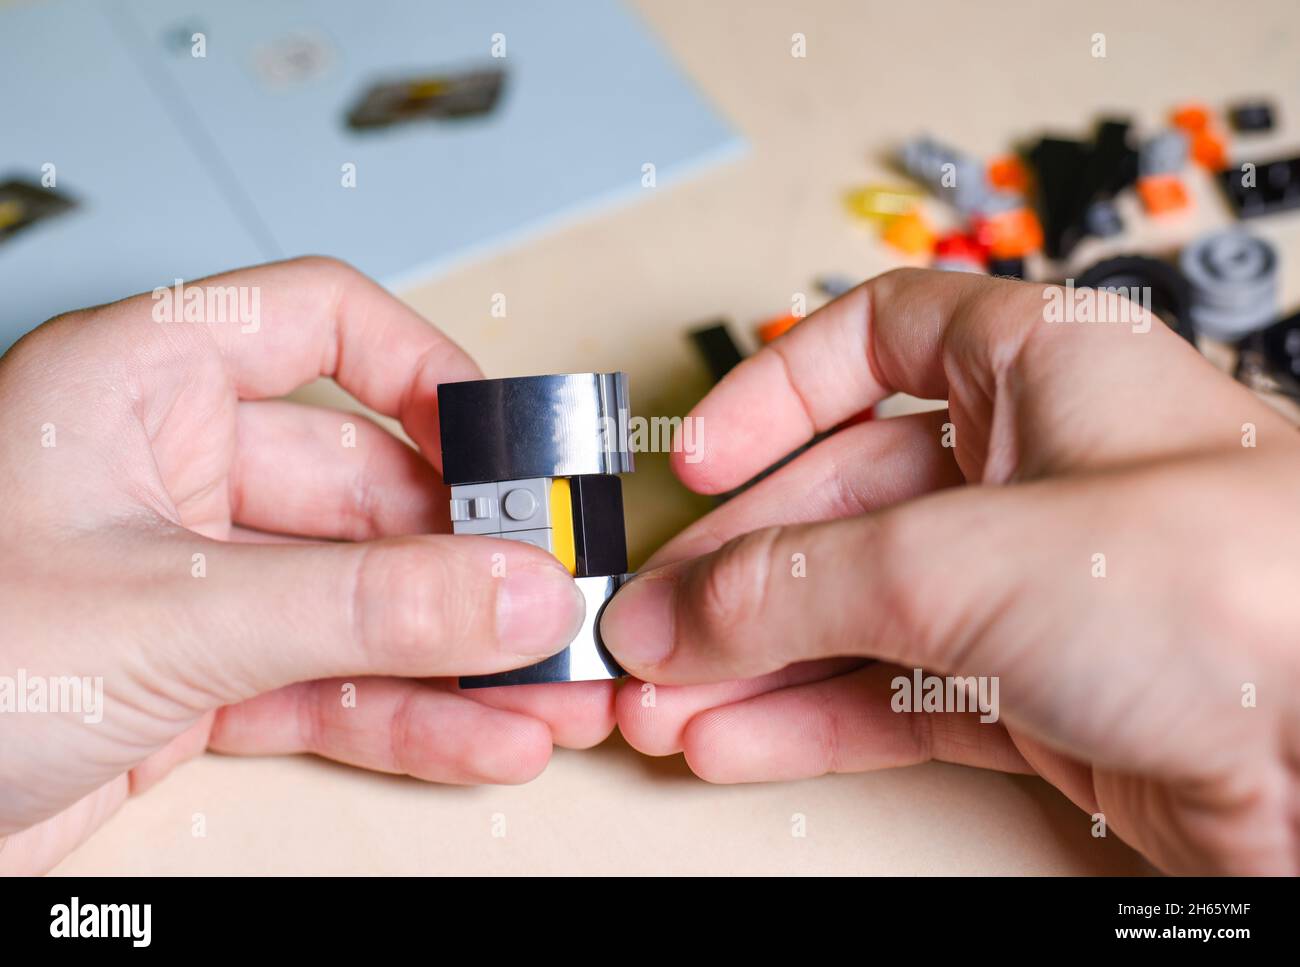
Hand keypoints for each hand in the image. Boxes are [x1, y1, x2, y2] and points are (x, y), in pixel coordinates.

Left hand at [0, 257, 612, 872]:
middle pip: (366, 486)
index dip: (428, 377)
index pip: (321, 324)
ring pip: (358, 597)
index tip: (511, 448)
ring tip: (546, 689)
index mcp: (138, 385)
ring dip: (455, 651)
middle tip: (556, 601)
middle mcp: (168, 472)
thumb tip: (509, 588)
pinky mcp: (193, 676)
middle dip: (468, 559)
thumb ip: (360, 604)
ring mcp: (188, 580)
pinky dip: (405, 712)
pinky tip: (480, 737)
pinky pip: (327, 678)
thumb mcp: (173, 617)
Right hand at [601, 268, 1299, 874]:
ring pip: (858, 611)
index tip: (702, 459)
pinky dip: (809, 717)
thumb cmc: (1251, 594)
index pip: (879, 342)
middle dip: (737, 573)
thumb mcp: (968, 558)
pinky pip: (893, 695)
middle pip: (843, 503)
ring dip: (753, 659)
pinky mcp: (1042, 698)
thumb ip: (800, 584)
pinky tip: (737, 737)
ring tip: (665, 701)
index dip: (777, 392)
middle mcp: (1038, 473)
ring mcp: (1038, 592)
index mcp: (1042, 370)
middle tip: (652, 625)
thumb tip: (681, 611)